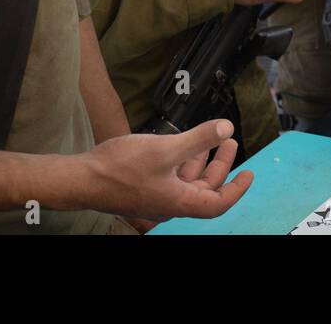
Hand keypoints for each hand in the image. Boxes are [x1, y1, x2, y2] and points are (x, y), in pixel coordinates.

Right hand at [81, 120, 251, 222]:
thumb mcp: (166, 149)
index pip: (218, 203)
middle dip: (221, 165)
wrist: (82, 178)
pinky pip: (172, 177)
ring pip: (188, 181)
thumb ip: (199, 139)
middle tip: (229, 142)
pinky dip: (182, 161)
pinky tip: (182, 143)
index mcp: (180, 201)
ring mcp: (157, 196)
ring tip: (212, 137)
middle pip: (205, 188)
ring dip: (202, 160)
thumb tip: (227, 128)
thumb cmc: (119, 169)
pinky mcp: (145, 187)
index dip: (237, 189)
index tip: (249, 174)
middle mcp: (170, 203)